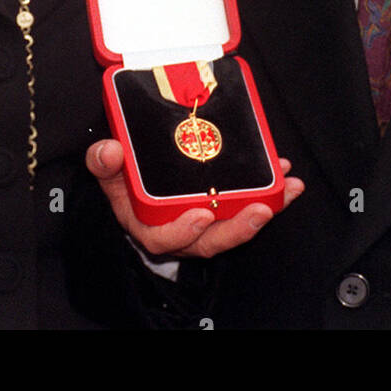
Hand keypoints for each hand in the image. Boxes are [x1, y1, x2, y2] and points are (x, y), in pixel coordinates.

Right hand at [85, 139, 303, 258]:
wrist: (138, 178)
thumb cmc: (126, 177)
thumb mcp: (108, 170)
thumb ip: (103, 161)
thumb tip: (109, 149)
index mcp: (149, 224)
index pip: (163, 238)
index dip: (184, 230)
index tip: (202, 214)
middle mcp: (180, 230)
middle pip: (209, 241)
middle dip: (238, 228)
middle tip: (260, 209)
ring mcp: (206, 222)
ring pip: (234, 226)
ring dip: (263, 211)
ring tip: (285, 191)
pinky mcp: (225, 210)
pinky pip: (248, 208)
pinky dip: (271, 196)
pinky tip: (287, 179)